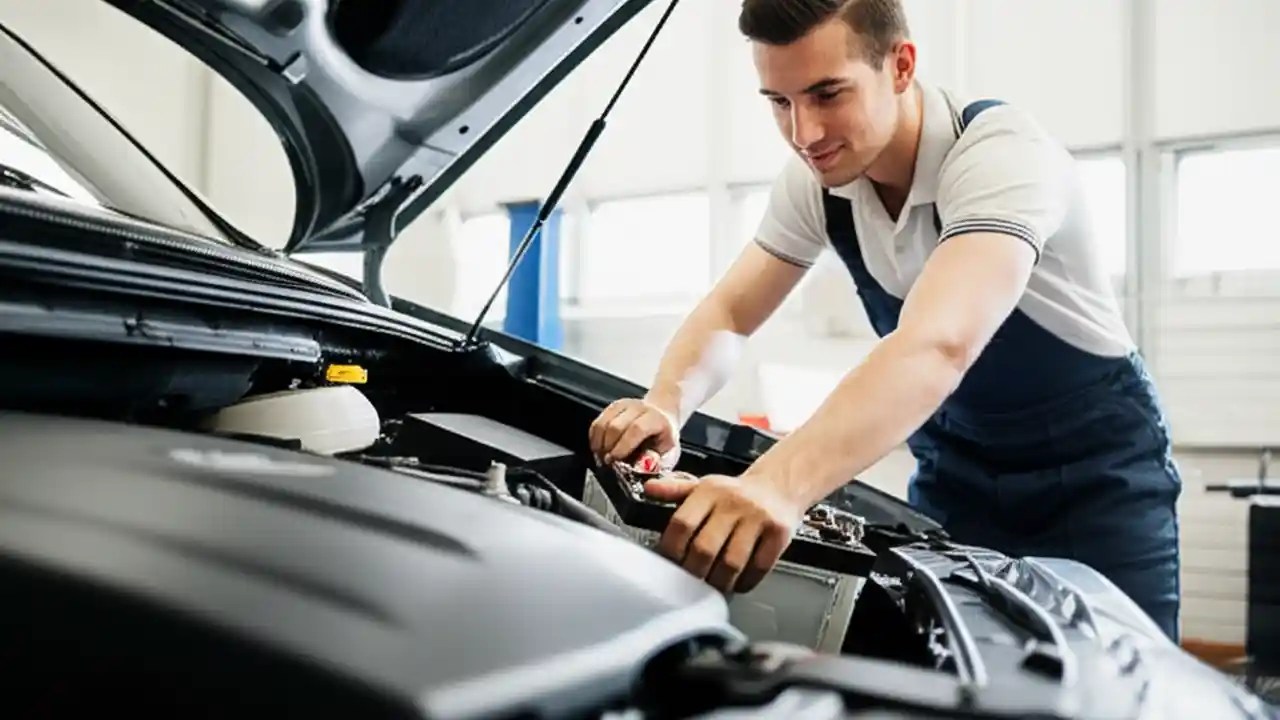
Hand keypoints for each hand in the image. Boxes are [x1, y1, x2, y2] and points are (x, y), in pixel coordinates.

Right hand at [588, 398, 678, 467]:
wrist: (662, 416)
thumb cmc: (663, 438)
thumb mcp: (668, 453)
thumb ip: (655, 462)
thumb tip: (640, 468)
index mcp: (656, 420)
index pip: (636, 429)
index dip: (623, 446)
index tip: (615, 461)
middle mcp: (639, 409)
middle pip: (615, 426)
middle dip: (608, 447)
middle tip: (607, 463)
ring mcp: (624, 405)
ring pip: (602, 424)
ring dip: (599, 444)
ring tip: (602, 457)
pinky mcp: (612, 407)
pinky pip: (597, 423)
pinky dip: (594, 438)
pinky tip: (599, 449)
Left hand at [644, 474, 803, 593]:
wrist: (779, 486)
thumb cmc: (734, 494)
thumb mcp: (703, 486)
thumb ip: (675, 490)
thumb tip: (649, 488)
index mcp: (709, 490)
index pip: (682, 523)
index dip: (672, 549)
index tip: (670, 563)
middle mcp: (733, 502)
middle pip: (704, 548)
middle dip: (695, 571)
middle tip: (692, 580)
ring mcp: (758, 517)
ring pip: (731, 563)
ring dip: (720, 582)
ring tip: (714, 584)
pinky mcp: (779, 533)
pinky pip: (759, 568)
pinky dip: (745, 582)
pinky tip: (738, 582)